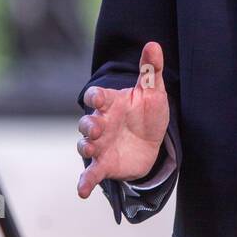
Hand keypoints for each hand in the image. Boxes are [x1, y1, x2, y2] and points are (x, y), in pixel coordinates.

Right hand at [76, 41, 170, 198]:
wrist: (152, 142)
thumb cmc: (147, 112)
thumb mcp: (153, 92)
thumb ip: (151, 70)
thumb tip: (154, 45)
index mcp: (110, 103)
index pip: (97, 97)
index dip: (95, 97)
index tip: (97, 97)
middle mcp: (101, 123)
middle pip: (86, 123)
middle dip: (89, 125)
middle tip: (97, 127)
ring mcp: (100, 145)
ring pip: (85, 145)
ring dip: (86, 147)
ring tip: (90, 149)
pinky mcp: (104, 164)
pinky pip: (91, 173)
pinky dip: (85, 182)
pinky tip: (82, 191)